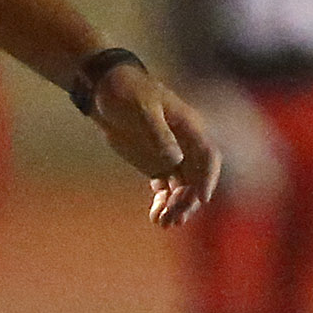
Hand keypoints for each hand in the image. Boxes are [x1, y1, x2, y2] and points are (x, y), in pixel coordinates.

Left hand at [90, 64, 221, 227]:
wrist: (105, 90)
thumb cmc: (126, 91)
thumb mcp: (141, 109)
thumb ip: (158, 133)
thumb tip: (175, 159)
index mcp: (189, 127)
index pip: (208, 156)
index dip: (208, 178)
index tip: (201, 198)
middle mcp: (185, 145)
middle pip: (196, 178)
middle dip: (188, 200)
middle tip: (173, 217)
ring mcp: (171, 156)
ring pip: (182, 188)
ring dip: (176, 206)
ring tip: (162, 222)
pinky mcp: (156, 165)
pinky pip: (165, 189)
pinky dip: (162, 203)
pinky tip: (155, 217)